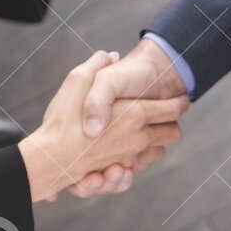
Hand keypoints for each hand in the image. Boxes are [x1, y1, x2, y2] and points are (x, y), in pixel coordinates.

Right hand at [70, 37, 189, 197]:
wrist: (50, 160)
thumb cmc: (63, 120)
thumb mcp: (78, 81)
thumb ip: (96, 64)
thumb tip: (110, 55)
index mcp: (135, 114)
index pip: (174, 109)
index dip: (179, 102)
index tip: (180, 98)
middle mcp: (139, 139)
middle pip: (172, 133)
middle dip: (171, 124)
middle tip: (164, 115)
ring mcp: (130, 159)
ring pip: (157, 152)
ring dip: (154, 144)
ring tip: (142, 133)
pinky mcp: (118, 175)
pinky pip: (139, 169)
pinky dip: (137, 161)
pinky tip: (125, 152)